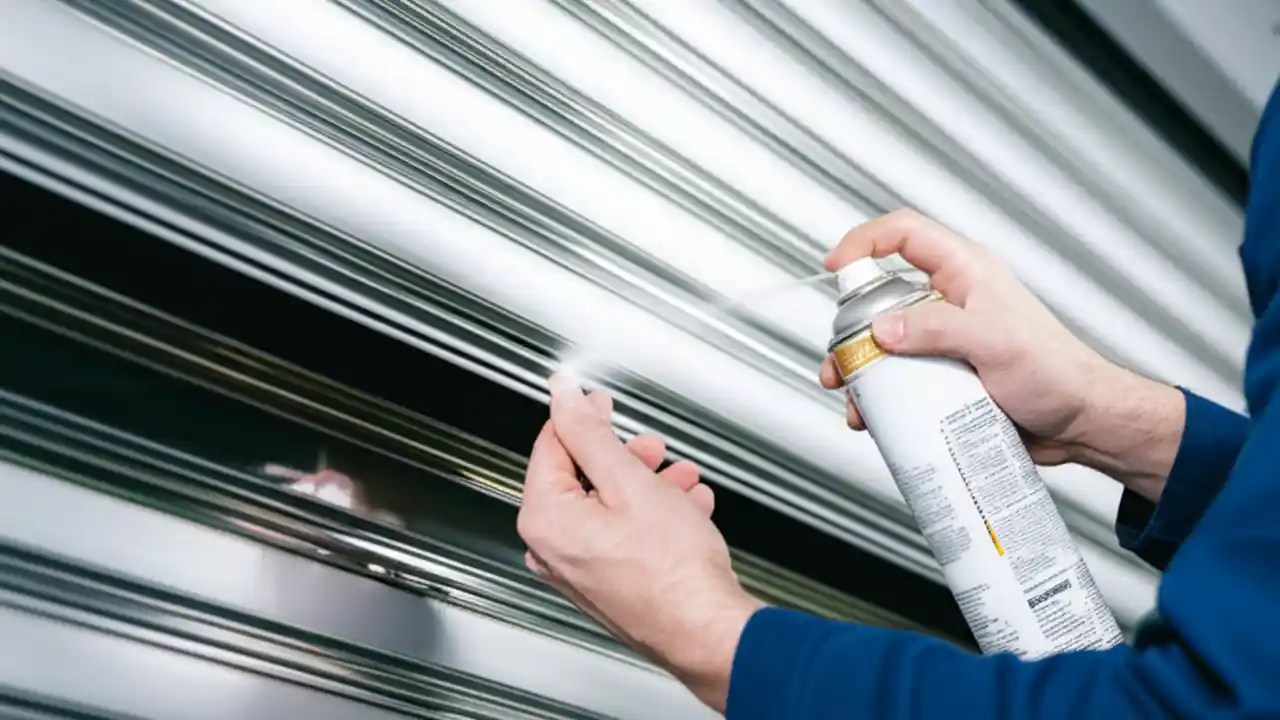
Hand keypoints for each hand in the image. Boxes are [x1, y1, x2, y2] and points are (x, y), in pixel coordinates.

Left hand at [517, 375, 761, 710]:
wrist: (706, 631)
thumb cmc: (672, 571)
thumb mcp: (629, 479)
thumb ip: (589, 431)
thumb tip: (562, 395)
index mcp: (545, 520)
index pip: (551, 445)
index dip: (581, 415)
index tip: (599, 401)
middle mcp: (552, 550)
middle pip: (580, 477)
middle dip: (624, 457)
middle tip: (651, 447)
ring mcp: (578, 572)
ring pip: (607, 507)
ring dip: (646, 485)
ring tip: (680, 481)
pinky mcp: (605, 586)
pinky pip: (620, 536)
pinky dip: (651, 516)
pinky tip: (685, 511)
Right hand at [820, 209, 1184, 500]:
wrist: (1081, 422)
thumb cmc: (1057, 373)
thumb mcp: (995, 342)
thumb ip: (937, 329)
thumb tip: (884, 328)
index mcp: (966, 273)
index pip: (904, 235)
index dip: (864, 242)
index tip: (834, 266)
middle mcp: (951, 301)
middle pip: (882, 298)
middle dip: (850, 329)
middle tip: (840, 358)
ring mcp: (945, 340)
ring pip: (884, 344)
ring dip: (861, 371)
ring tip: (854, 398)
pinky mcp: (943, 376)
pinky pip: (900, 379)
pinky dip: (881, 398)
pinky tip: (876, 417)